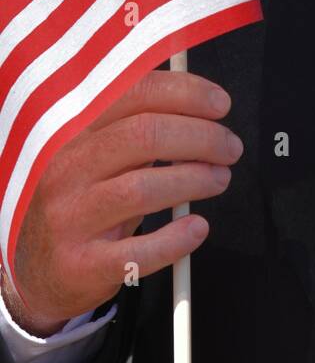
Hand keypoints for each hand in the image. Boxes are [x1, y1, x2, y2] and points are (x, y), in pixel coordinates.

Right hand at [2, 69, 241, 335]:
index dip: (186, 93)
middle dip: (201, 137)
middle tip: (230, 147)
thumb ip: (139, 125)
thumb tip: (202, 102)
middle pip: (145, 135)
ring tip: (219, 179)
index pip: (134, 93)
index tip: (220, 104)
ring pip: (142, 188)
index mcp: (73, 130)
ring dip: (194, 180)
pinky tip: (197, 228)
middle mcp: (64, 168)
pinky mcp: (80, 264)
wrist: (37, 269)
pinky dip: (175, 239)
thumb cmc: (84, 200)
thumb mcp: (98, 154)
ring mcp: (68, 217)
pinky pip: (136, 252)